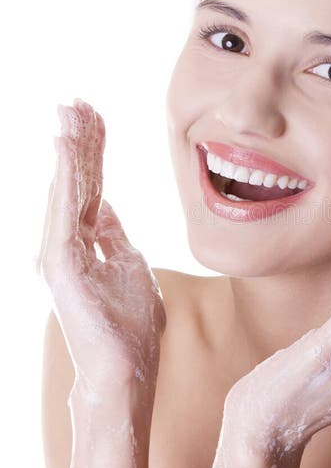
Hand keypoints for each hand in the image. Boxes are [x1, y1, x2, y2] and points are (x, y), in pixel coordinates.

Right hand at [36, 98, 166, 403]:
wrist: (126, 367)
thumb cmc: (132, 325)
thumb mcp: (131, 267)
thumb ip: (114, 236)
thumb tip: (106, 208)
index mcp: (88, 242)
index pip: (91, 185)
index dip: (93, 151)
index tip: (95, 115)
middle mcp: (70, 243)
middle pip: (76, 180)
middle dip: (79, 139)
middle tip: (78, 99)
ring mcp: (61, 253)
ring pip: (66, 188)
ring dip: (68, 148)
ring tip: (68, 110)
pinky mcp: (60, 264)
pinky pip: (63, 210)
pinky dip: (63, 175)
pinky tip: (65, 145)